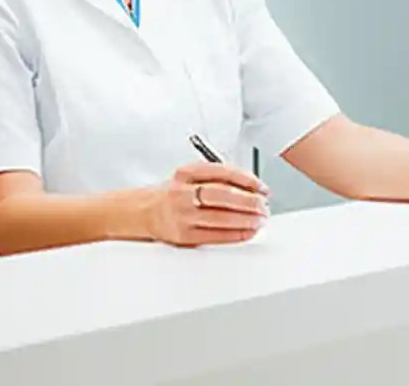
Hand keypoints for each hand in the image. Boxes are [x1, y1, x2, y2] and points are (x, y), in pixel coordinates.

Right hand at [145, 162, 270, 246]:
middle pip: (222, 195)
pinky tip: (247, 232)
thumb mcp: (190, 177)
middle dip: (248, 201)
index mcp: (186, 173)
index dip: (246, 179)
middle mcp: (182, 193)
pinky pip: (215, 236)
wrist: (145, 213)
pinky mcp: (184, 236)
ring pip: (221, 218)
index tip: (261, 187)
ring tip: (260, 219)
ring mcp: (182, 216)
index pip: (222, 172)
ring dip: (246, 220)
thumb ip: (218, 179)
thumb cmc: (174, 194)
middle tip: (263, 205)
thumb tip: (252, 189)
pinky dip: (236, 235)